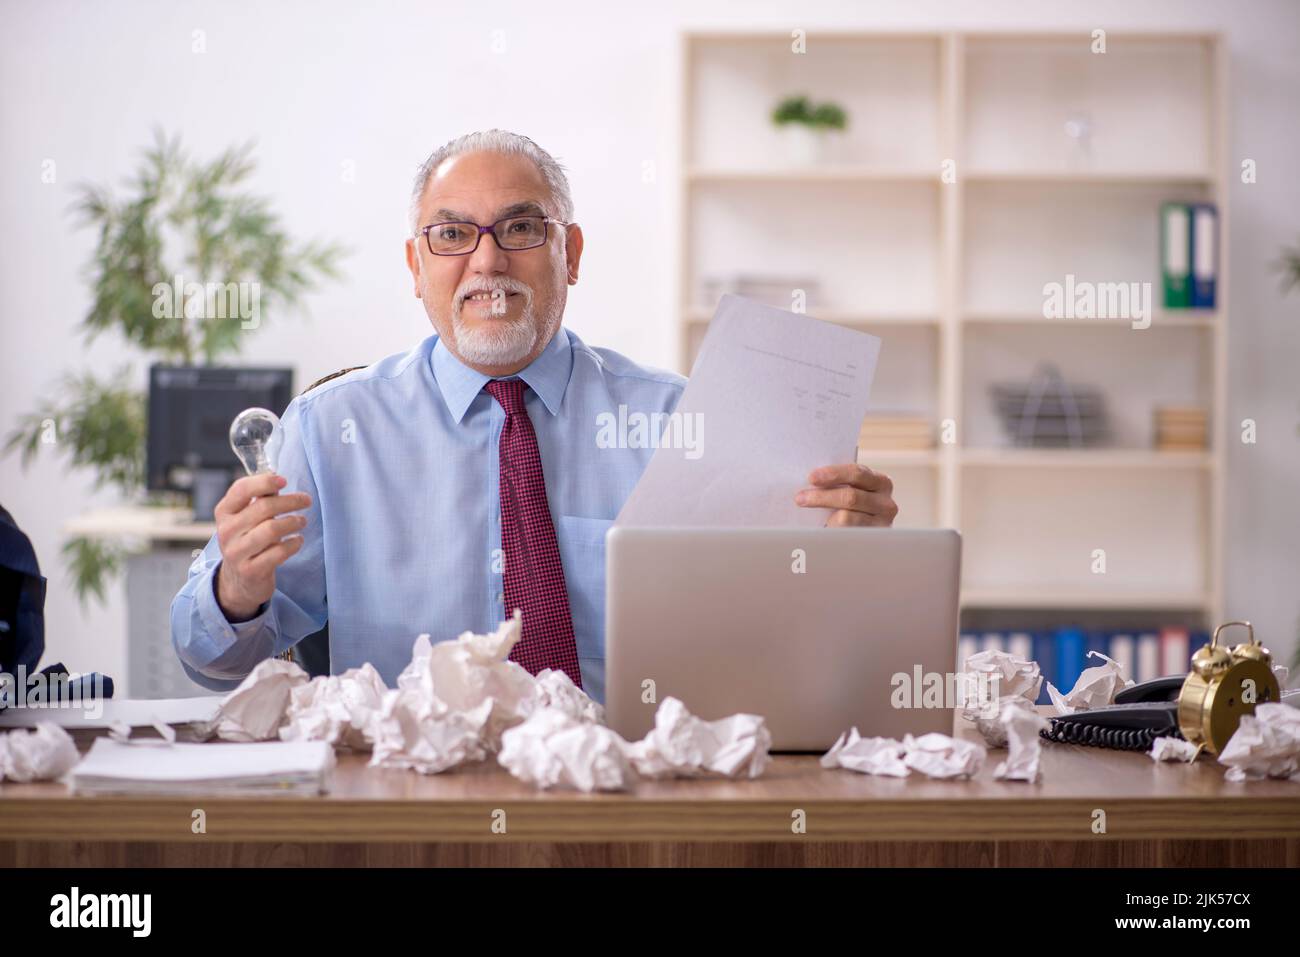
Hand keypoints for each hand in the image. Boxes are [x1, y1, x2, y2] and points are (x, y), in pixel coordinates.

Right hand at [213, 473, 311, 620]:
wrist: (238, 581)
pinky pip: (279, 552)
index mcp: (224, 512)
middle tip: (306, 500)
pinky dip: (293, 543)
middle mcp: (226, 531)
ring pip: (272, 529)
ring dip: (293, 522)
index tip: (284, 480)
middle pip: (263, 507)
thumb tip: (277, 479)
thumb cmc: (247, 541)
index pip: (241, 489)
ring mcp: (236, 552)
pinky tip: (298, 540)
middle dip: (290, 501)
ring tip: (302, 521)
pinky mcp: (251, 570)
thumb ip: (259, 499)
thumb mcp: (246, 518)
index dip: (264, 482)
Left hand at [794, 463, 897, 526]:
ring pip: (846, 518)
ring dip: (822, 514)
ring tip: (804, 510)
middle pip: (851, 497)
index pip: (857, 473)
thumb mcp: (849, 490)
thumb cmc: (849, 506)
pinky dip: (829, 529)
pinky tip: (818, 526)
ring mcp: (882, 524)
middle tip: (800, 497)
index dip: (833, 474)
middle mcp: (886, 503)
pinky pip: (845, 535)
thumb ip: (837, 483)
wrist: (861, 533)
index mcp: (880, 482)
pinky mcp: (871, 541)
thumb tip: (811, 481)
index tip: (811, 478)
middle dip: (822, 497)